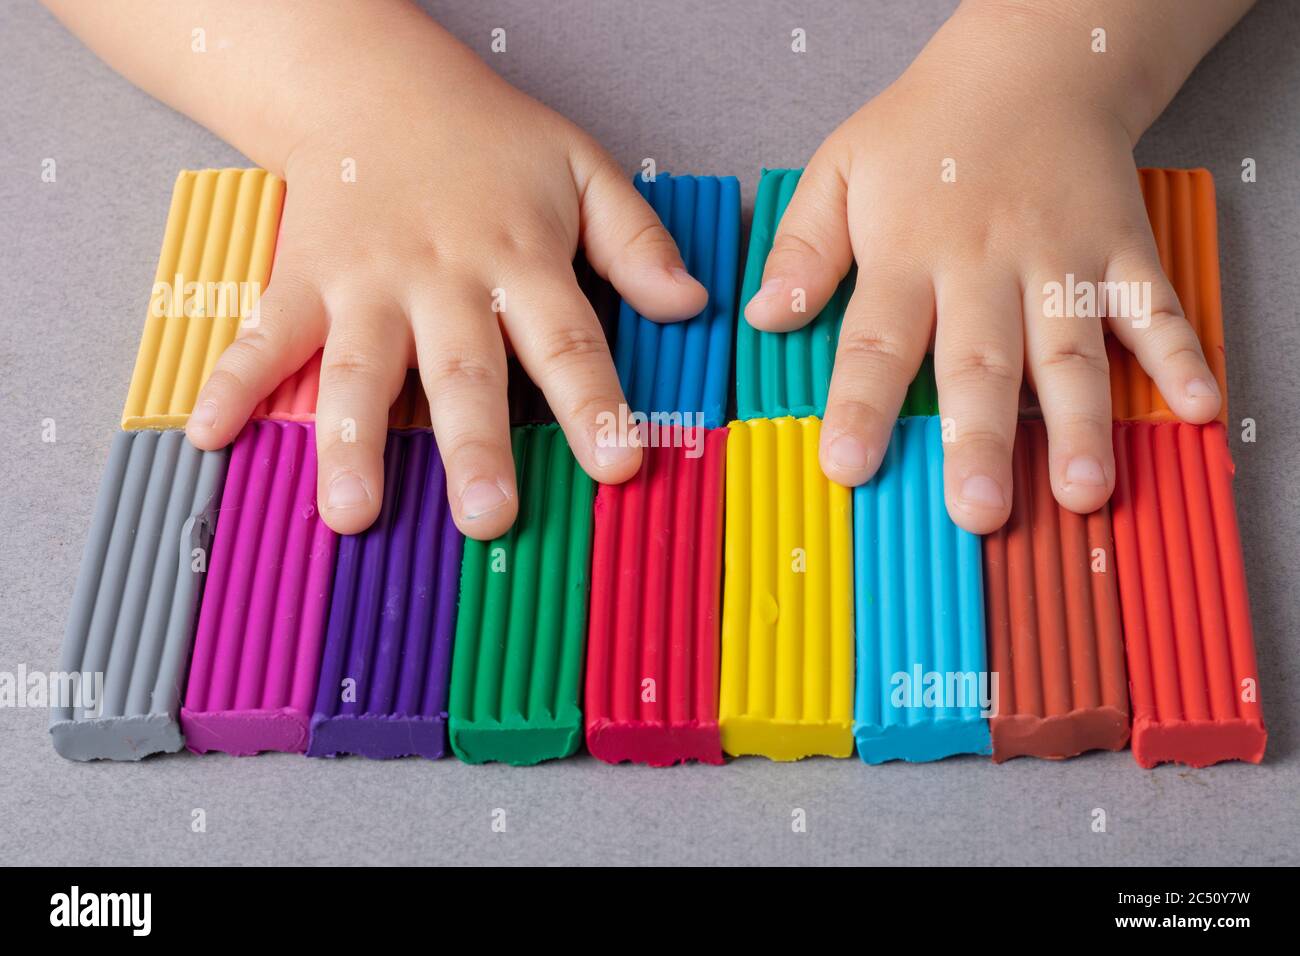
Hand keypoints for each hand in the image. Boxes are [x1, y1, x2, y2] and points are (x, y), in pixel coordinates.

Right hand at [185, 37, 705, 538]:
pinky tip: (209, 436)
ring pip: (359, 370)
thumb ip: (636, 240)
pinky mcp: (302, 281)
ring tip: (352, 513)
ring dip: (352, 443)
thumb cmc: (484, 137)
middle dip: (474, 446)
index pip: (566, 341)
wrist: (371, 83)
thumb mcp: (580, 167)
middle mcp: (441, 279)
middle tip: (486, 517)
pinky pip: (263, 336)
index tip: (618, 464)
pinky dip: (232, 384)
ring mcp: (364, 284)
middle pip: (461, 371)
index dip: (594, 403)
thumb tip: (692, 304)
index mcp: (519, 259)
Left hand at [744, 3, 1221, 532]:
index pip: (876, 340)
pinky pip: (1154, 308)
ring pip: (1071, 351)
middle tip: (979, 512)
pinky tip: (1200, 409)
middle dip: (980, 442)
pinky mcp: (1121, 251)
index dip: (862, 407)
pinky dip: (1180, 357)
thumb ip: (802, 247)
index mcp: (908, 253)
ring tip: (1083, 492)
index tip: (848, 468)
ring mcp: (1061, 260)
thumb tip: (765, 315)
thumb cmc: (925, 133)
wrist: (1030, 65)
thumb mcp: (839, 170)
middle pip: (980, 364)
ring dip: (1081, 424)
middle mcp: (986, 265)